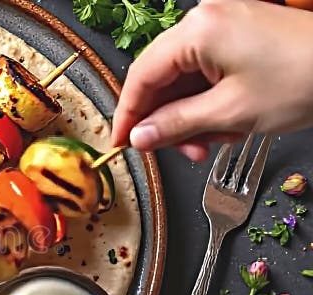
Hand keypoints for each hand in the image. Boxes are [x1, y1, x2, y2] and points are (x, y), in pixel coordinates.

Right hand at [112, 0, 312, 159]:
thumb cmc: (304, 80)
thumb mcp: (230, 114)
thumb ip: (176, 126)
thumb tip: (141, 136)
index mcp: (197, 31)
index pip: (142, 76)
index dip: (128, 115)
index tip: (122, 143)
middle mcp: (205, 20)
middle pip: (162, 77)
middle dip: (168, 120)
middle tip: (180, 153)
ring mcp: (224, 24)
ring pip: (185, 78)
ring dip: (192, 115)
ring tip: (214, 143)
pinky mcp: (241, 33)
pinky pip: (207, 70)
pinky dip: (210, 100)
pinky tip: (225, 124)